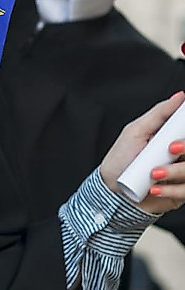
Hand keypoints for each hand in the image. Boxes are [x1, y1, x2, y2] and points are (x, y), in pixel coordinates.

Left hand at [99, 90, 184, 213]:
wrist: (111, 190)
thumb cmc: (121, 159)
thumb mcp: (136, 131)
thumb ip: (159, 113)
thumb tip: (180, 96)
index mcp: (174, 139)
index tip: (174, 141)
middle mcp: (181, 156)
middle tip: (170, 149)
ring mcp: (182, 174)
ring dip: (175, 172)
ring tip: (153, 173)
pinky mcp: (181, 193)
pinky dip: (172, 190)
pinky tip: (154, 188)